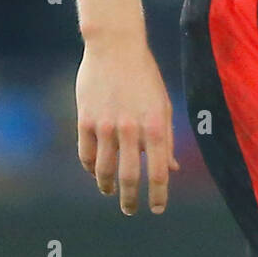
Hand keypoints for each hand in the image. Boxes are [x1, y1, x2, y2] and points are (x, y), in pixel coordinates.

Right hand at [76, 35, 180, 214]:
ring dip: (107, 186)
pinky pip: (87, 155)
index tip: (156, 210)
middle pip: (129, 178)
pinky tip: (95, 171)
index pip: (158, 172)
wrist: (115, 46)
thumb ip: (166, 138)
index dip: (158, 196)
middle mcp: (131, 128)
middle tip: (130, 210)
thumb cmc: (145, 76)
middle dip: (130, 200)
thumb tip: (172, 169)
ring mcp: (106, 125)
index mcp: (155, 125)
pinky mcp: (85, 120)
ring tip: (110, 191)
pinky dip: (91, 168)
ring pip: (104, 171)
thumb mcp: (163, 105)